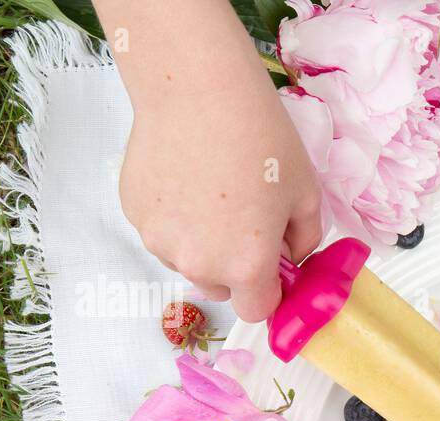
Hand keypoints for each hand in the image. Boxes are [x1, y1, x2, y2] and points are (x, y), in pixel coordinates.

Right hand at [98, 0, 321, 321]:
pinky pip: (162, 231)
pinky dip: (174, 218)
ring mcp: (159, 241)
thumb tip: (290, 256)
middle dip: (236, 268)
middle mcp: (198, 264)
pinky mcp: (133, 214)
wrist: (198, 90)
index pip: (257, 310)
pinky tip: (185, 176)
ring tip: (213, 192)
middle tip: (246, 220)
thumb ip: (304, 239)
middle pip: (221, 289)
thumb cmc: (261, 140)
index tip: (274, 267)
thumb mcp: (306, 193)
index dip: (269, 291)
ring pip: (187, 261)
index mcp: (246, 267)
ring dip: (202, 243)